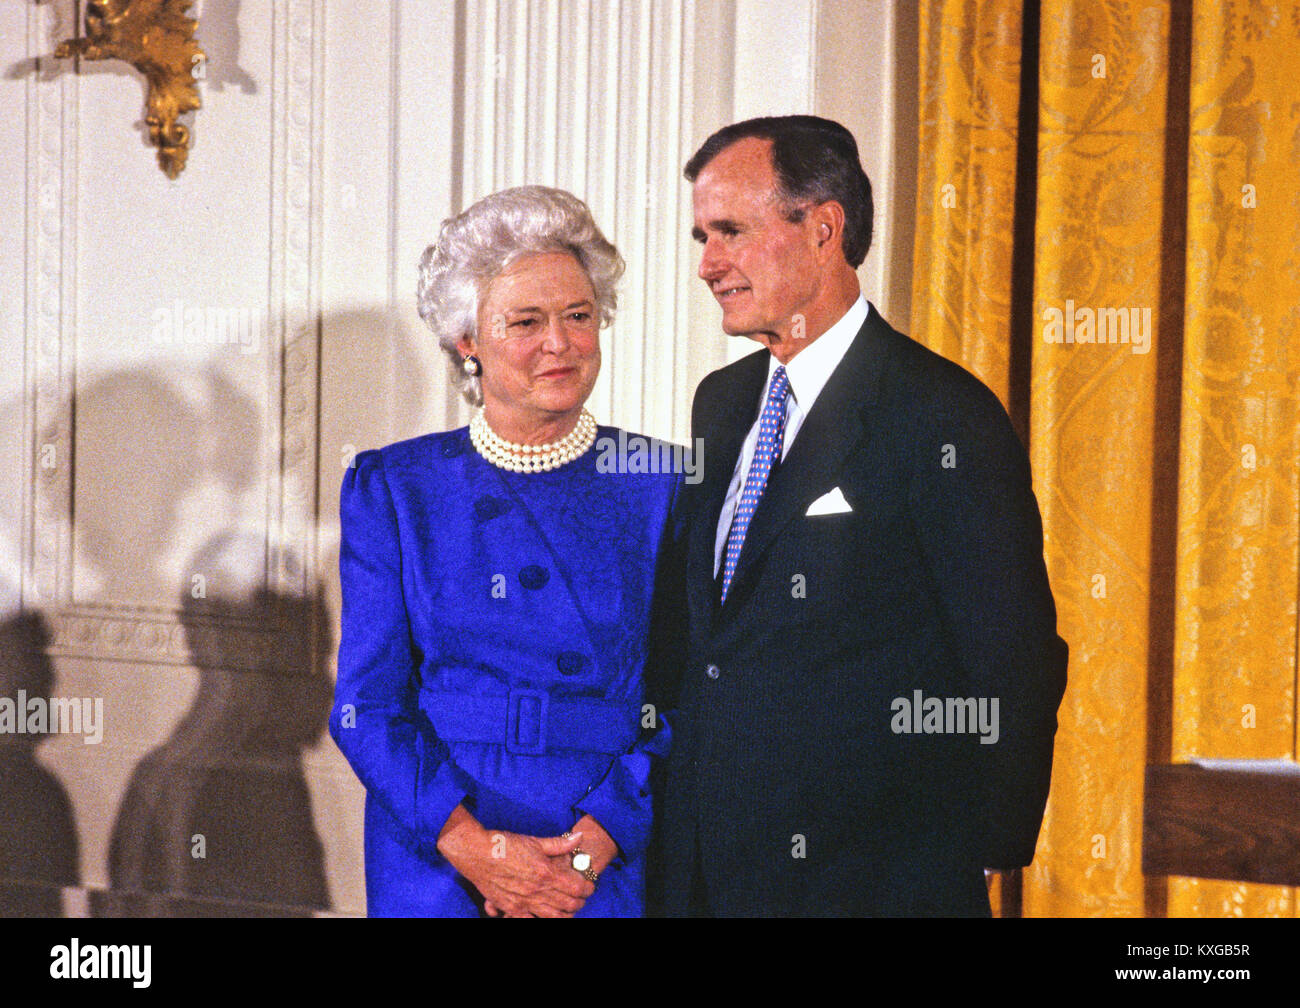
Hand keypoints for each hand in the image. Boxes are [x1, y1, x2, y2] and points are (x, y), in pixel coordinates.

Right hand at [482, 817, 619, 916]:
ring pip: (552, 917)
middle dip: (579, 903)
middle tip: (581, 899)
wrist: (477, 853)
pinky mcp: (511, 908)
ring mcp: (524, 902)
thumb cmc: (505, 844)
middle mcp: (538, 890)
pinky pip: (529, 921)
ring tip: (568, 911)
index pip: (576, 887)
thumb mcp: (534, 840)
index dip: (587, 889)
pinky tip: (545, 916)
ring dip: (564, 915)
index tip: (589, 887)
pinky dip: (540, 921)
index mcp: (546, 872)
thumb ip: (559, 844)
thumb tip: (578, 838)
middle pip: (568, 905)